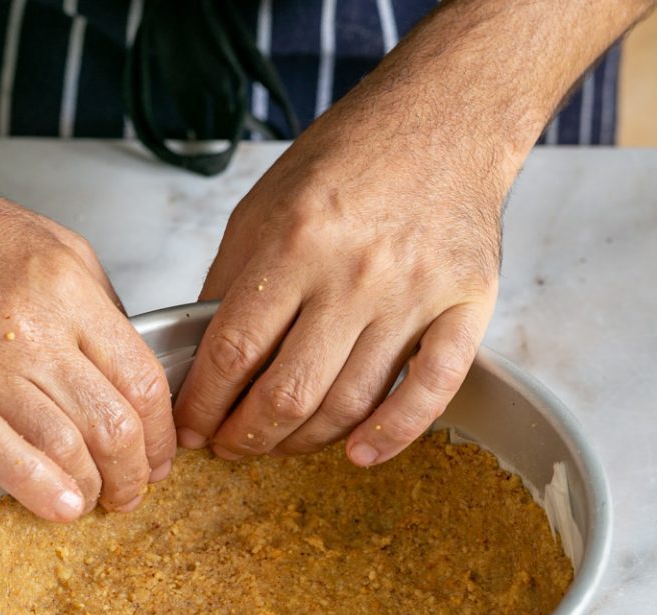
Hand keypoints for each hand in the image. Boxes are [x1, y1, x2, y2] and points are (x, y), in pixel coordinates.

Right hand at [0, 142, 173, 520]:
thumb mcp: (59, 252)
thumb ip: (101, 311)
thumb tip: (132, 374)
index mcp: (68, 290)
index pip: (141, 381)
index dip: (161, 434)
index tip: (161, 456)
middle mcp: (30, 324)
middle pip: (109, 421)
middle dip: (132, 472)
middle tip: (131, 491)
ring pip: (59, 443)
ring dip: (89, 487)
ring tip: (93, 501)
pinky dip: (33, 484)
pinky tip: (58, 506)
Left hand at [174, 86, 500, 466]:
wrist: (445, 119)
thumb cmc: (349, 159)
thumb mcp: (264, 205)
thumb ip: (230, 282)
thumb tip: (203, 360)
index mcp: (295, 241)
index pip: (234, 351)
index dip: (204, 404)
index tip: (190, 427)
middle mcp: (355, 272)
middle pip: (289, 392)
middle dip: (246, 436)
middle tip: (228, 446)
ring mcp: (415, 294)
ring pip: (350, 403)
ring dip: (303, 442)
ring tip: (278, 445)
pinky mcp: (466, 307)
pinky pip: (430, 391)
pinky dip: (393, 434)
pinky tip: (360, 454)